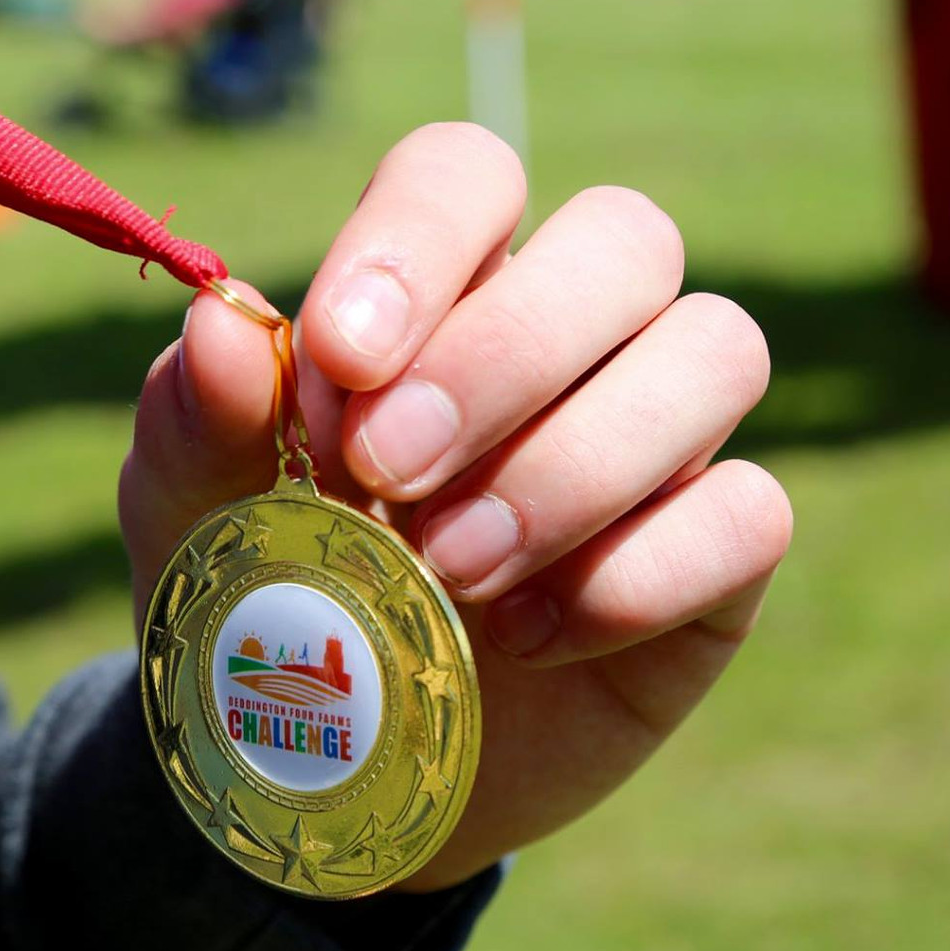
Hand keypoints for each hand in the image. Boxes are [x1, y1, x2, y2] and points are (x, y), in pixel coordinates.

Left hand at [119, 123, 789, 889]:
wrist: (333, 775)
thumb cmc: (268, 608)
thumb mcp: (198, 522)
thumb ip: (203, 421)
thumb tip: (221, 318)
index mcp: (440, 293)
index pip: (470, 174)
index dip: (418, 239)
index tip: (340, 358)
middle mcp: (573, 343)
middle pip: (625, 239)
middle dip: (506, 351)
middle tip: (387, 474)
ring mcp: (661, 446)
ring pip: (717, 351)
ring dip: (576, 462)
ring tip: (454, 572)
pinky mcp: (716, 564)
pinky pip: (750, 514)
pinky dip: (642, 574)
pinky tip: (531, 640)